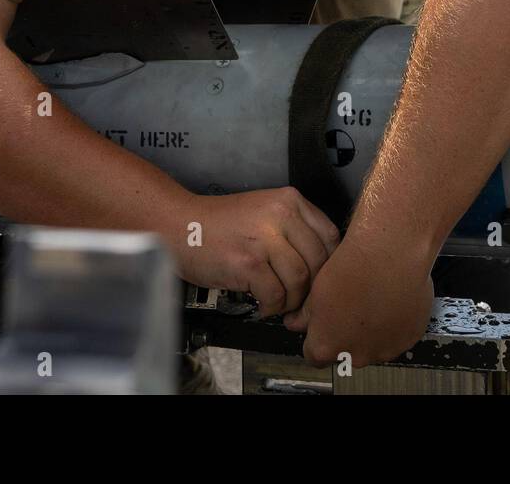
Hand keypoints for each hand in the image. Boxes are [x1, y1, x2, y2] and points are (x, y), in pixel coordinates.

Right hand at [167, 187, 338, 317]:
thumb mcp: (264, 211)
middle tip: (299, 301)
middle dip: (311, 289)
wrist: (179, 225)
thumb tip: (320, 267)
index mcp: (289, 200)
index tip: (319, 280)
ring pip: (300, 281)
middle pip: (319, 262)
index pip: (330, 236)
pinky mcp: (248, 262)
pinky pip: (276, 295)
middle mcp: (281, 214)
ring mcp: (264, 238)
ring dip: (291, 301)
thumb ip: (293, 230)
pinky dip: (272, 307)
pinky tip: (261, 305)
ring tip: (277, 303)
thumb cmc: (219, 224)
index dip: (329, 265)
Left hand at [283, 233, 434, 369]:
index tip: (324, 325)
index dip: (318, 337)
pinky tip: (390, 299)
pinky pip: (397, 336)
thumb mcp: (316, 287)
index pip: (315, 355)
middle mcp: (356, 356)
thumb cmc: (354, 266)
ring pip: (374, 346)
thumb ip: (306, 315)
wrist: (391, 251)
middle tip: (350, 305)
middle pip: (346, 353)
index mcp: (327, 346)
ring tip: (373, 299)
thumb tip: (297, 322)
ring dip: (372, 331)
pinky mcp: (409, 338)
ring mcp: (385, 349)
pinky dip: (394, 323)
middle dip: (346, 334)